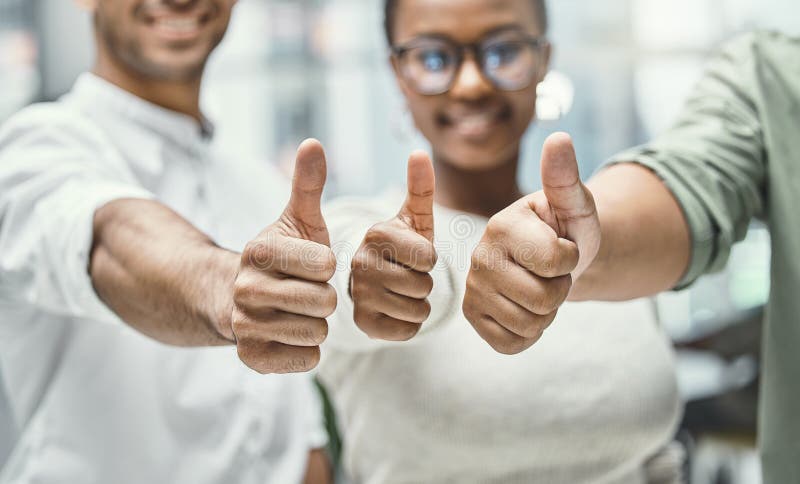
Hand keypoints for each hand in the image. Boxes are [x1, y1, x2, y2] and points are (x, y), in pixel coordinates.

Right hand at [227, 139, 336, 372]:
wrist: (236, 300)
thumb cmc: (282, 259)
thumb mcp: (296, 220)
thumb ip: (308, 185)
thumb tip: (314, 142)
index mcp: (258, 250)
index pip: (325, 265)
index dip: (327, 266)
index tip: (311, 264)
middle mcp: (244, 289)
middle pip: (323, 302)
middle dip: (324, 297)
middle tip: (307, 291)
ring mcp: (244, 327)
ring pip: (317, 333)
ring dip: (317, 324)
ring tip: (298, 312)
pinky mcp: (251, 358)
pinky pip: (307, 360)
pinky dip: (307, 349)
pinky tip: (290, 334)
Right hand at [350, 151, 436, 340]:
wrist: (375, 282)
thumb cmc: (402, 248)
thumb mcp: (413, 219)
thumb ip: (420, 187)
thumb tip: (419, 152)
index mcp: (375, 233)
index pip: (428, 257)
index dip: (428, 259)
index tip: (412, 255)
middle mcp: (360, 263)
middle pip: (423, 285)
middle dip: (424, 283)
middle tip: (406, 275)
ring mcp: (358, 296)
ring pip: (418, 310)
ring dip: (418, 304)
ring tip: (400, 292)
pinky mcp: (361, 324)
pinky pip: (407, 331)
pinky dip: (409, 325)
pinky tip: (394, 311)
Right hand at [462, 133, 599, 353]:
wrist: (556, 260)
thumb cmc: (566, 229)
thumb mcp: (574, 203)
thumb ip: (565, 176)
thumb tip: (559, 136)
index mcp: (501, 226)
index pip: (556, 262)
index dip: (570, 259)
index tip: (560, 246)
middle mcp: (478, 257)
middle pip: (544, 299)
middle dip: (560, 290)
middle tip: (550, 272)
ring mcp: (473, 290)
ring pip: (531, 325)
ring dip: (547, 312)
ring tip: (538, 286)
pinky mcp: (474, 317)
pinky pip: (512, 343)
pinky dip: (529, 333)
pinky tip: (525, 308)